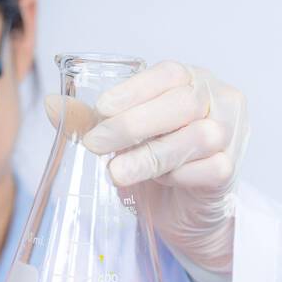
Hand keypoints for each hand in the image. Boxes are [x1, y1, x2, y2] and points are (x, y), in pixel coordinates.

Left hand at [45, 61, 248, 281]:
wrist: (185, 209)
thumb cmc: (156, 160)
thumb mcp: (121, 137)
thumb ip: (91, 120)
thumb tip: (51, 105)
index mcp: (192, 81)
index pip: (170, 73)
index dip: (135, 90)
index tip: (102, 108)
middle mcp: (219, 101)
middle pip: (183, 102)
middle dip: (133, 124)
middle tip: (96, 144)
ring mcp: (231, 134)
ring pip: (198, 136)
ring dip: (151, 155)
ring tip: (117, 172)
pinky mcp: (230, 170)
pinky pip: (208, 168)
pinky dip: (178, 176)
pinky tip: (161, 182)